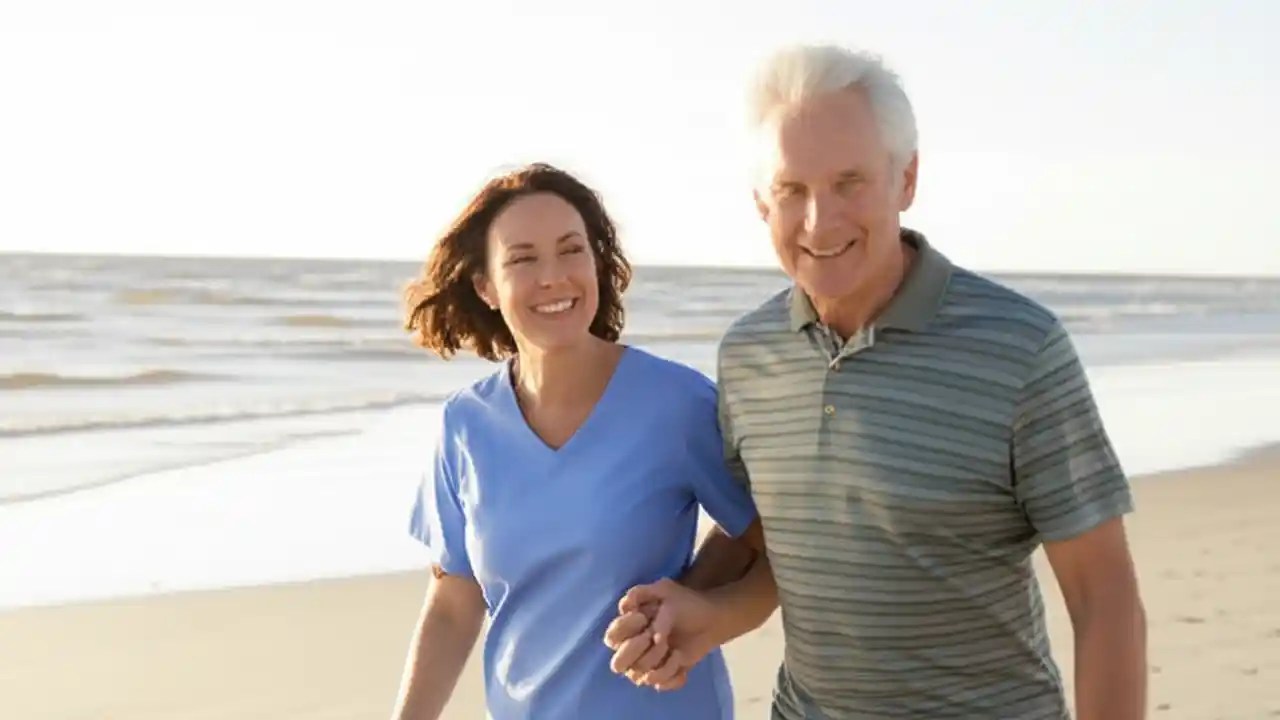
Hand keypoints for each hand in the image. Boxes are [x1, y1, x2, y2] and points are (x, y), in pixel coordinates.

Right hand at [604, 578, 718, 690]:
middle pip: (618, 664)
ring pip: (640, 676)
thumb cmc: (684, 602)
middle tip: (659, 640)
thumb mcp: (664, 590)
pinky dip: (673, 673)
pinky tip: (681, 658)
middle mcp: (632, 649)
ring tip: (675, 650)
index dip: (625, 630)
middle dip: (637, 652)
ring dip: (660, 662)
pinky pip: (660, 684)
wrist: (710, 619)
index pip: (612, 637)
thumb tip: (628, 612)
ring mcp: (647, 664)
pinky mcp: (663, 675)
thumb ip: (643, 595)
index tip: (643, 618)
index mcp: (627, 628)